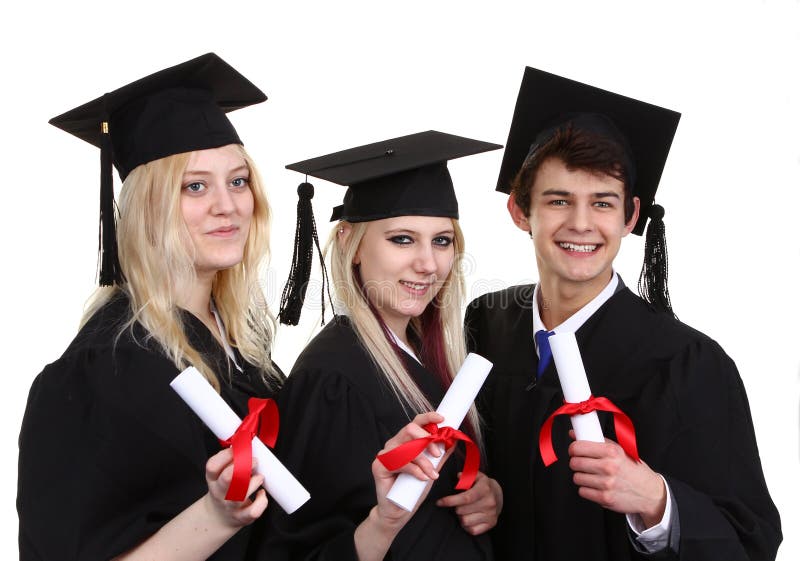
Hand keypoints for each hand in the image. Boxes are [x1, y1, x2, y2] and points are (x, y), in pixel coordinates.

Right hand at [203, 447, 267, 528]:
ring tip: (260, 477)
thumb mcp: (220, 474)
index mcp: (213, 479)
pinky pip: (253, 511)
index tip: (239, 448)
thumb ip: (230, 460)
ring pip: (240, 496)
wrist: (219, 517)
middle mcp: (220, 492)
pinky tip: (262, 494)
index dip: (226, 455)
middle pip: (227, 479)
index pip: (213, 466)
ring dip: (253, 483)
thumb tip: (246, 442)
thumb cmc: (225, 489)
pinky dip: (261, 502)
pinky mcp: (241, 517)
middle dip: (243, 466)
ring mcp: (230, 506)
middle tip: (254, 460)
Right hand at [372, 412, 448, 526]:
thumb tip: (453, 439)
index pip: (417, 423)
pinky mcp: (379, 465)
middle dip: (427, 439)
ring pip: (407, 447)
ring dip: (424, 461)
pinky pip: (399, 462)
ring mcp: (386, 454)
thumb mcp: (432, 469)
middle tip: (437, 454)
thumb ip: (441, 455)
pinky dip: (414, 470)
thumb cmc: (414, 489)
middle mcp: (395, 444)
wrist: (400, 510)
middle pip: (410, 429)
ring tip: (432, 475)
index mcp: (407, 441)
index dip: (428, 418)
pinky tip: (421, 478)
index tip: (442, 419)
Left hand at [436, 471, 502, 534]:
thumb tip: (458, 476)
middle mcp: (489, 503)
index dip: (450, 501)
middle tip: (457, 504)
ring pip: (465, 521)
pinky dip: (467, 526)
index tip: (439, 502)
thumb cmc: (482, 485)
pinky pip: (472, 530)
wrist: (498, 495)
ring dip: (460, 517)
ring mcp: (491, 514)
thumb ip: (466, 475)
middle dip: (455, 508)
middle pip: (461, 511)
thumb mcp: (476, 476)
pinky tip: (469, 518)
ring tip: (464, 511)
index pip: (465, 498)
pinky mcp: (491, 524)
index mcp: (484, 489)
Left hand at [568, 433, 664, 526]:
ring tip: (592, 476)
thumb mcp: (620, 450)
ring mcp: (607, 484)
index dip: (573, 449)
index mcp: (612, 452)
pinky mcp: (605, 498)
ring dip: (581, 477)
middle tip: (582, 463)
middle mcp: (609, 467)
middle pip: (575, 463)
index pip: (578, 448)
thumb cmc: (633, 470)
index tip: (575, 451)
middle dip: (576, 463)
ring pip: (577, 478)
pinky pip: (582, 492)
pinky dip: (587, 490)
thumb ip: (597, 441)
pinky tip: (596, 486)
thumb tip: (573, 434)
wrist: (649, 492)